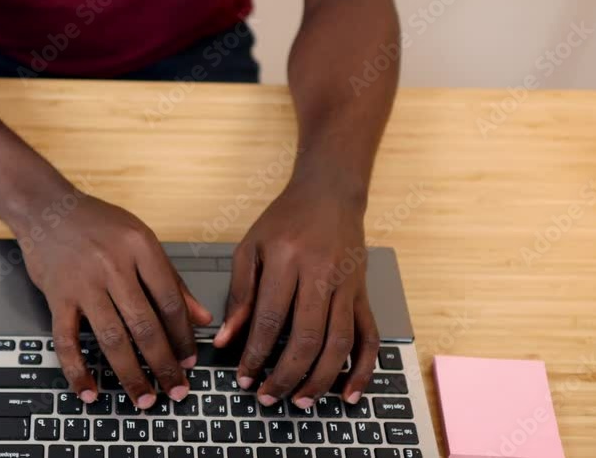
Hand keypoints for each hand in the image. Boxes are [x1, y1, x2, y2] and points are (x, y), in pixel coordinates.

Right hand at [23, 195, 212, 407]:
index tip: (191, 362)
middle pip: (145, 325)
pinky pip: (66, 341)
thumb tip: (202, 318)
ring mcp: (83, 283)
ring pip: (112, 338)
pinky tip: (90, 391)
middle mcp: (113, 265)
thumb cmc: (98, 223)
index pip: (170, 301)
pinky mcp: (56, 297)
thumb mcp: (142, 239)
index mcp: (140, 248)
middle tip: (176, 391)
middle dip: (164, 364)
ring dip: (130, 374)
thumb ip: (172, 279)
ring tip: (144, 399)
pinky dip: (78, 370)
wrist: (46, 207)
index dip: (184, 337)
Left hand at [213, 175, 378, 408]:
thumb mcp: (251, 248)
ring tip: (300, 401)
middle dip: (285, 375)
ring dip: (320, 379)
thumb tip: (226, 339)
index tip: (243, 376)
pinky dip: (363, 369)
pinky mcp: (363, 294)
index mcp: (288, 260)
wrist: (329, 194)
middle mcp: (322, 274)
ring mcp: (348, 286)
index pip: (270, 319)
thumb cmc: (285, 220)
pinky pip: (369, 337)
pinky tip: (348, 393)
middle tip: (267, 397)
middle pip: (306, 337)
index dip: (255, 353)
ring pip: (339, 343)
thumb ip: (240, 294)